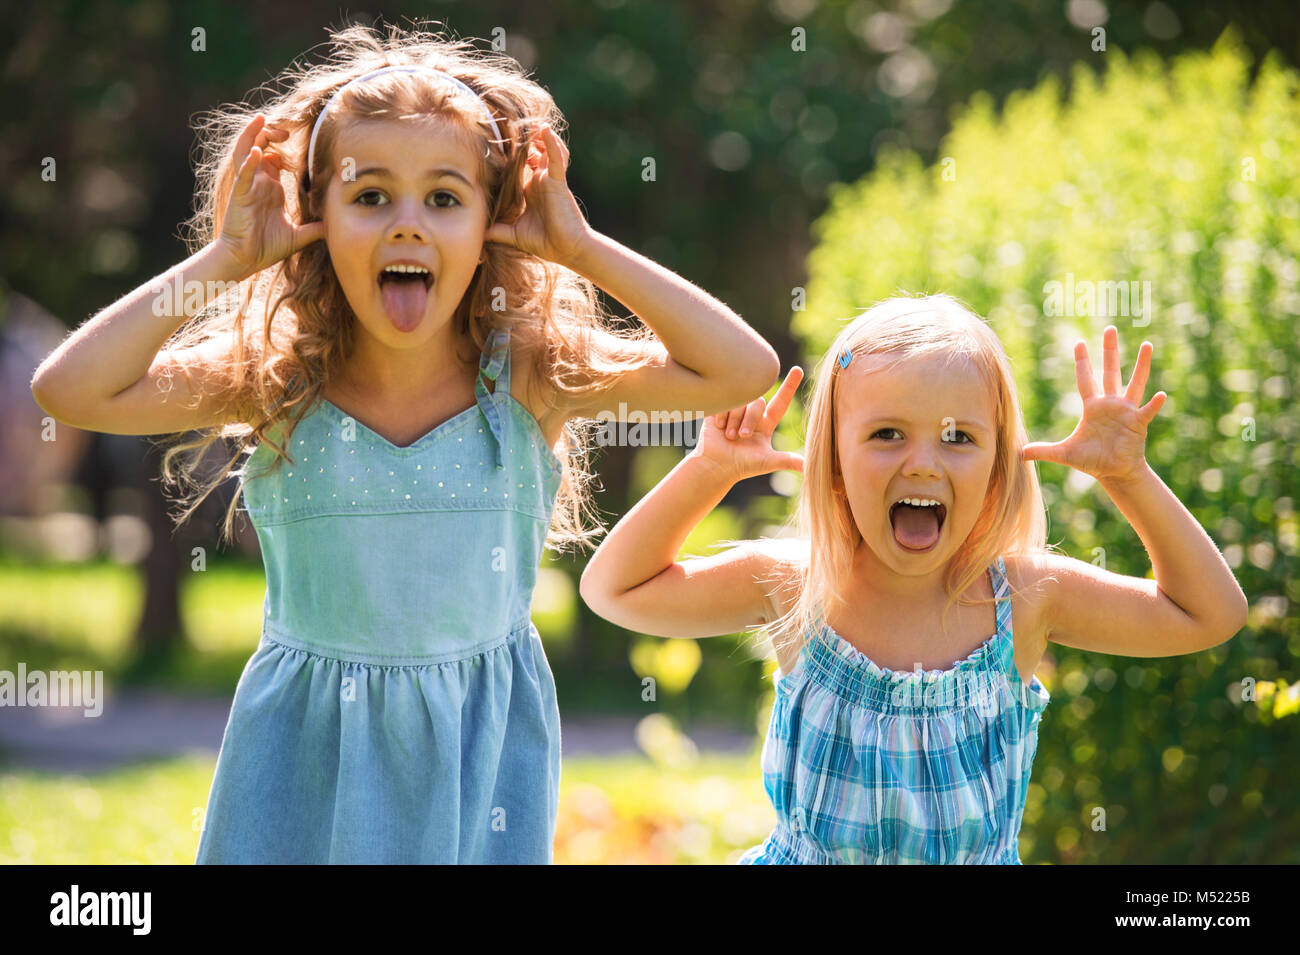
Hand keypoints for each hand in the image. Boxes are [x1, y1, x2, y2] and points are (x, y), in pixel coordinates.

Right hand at [215, 113, 324, 280]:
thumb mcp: (298, 236)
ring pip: (245, 152)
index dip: (285, 147)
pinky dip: (248, 162)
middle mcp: (258, 182)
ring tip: (261, 120)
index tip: (300, 143)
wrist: (245, 260)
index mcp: (270, 188)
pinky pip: (242, 175)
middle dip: (271, 133)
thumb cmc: (266, 247)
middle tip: (286, 130)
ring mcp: (247, 187)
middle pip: (260, 147)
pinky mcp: (239, 196)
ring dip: (252, 135)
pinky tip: (256, 152)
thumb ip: (316, 229)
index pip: (275, 157)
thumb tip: (336, 228)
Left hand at [483, 124, 592, 265]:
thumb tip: (478, 235)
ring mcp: (550, 179)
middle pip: (531, 151)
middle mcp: (540, 180)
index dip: (509, 153)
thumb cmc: (545, 242)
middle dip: (523, 138)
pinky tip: (545, 131)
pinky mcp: (558, 182)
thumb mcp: (514, 235)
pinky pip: (556, 159)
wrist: (567, 250)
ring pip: (545, 149)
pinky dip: (552, 144)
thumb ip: (497, 231)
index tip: (495, 141)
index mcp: (530, 189)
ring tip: (529, 120)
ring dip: (538, 135)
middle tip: (507, 123)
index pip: (519, 165)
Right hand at [689, 367, 804, 483]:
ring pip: (741, 403)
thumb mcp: (767, 462)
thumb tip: (810, 468)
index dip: (790, 386)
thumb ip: (788, 461)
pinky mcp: (720, 409)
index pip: (781, 402)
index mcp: (766, 424)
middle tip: (742, 437)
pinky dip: (722, 417)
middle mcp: (752, 415)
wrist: (715, 466)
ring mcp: (735, 412)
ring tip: (728, 437)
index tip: (798, 370)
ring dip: (735, 421)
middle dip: (749, 420)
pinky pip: (725, 402)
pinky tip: (718, 428)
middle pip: (758, 403)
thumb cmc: (741, 466)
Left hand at [1021, 326, 1166, 482]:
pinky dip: (1154, 404)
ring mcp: (1126, 411)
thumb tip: (1019, 453)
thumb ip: (1043, 451)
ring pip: (1134, 383)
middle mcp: (1110, 404)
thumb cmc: (1092, 460)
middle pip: (1110, 371)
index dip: (1082, 361)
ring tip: (1147, 345)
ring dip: (1141, 365)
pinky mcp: (1138, 423)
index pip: (1085, 378)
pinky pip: (1147, 410)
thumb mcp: (1064, 454)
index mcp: (1092, 407)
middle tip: (1109, 328)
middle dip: (1109, 350)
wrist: (1114, 473)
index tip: (1079, 342)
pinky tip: (1161, 394)